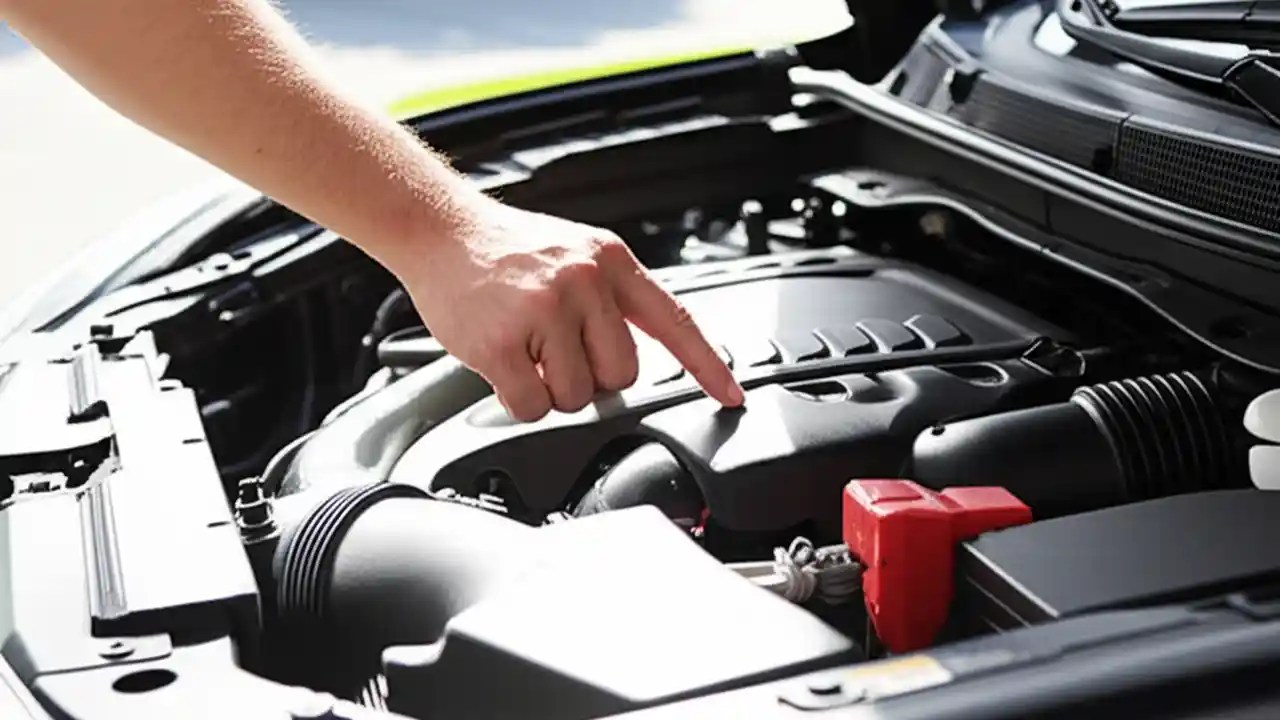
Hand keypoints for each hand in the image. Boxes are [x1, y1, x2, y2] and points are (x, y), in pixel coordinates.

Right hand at [396, 198, 744, 420]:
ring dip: (552, 390)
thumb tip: (636, 358)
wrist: (439, 229)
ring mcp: (542, 311)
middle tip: (556, 349)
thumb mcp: (576, 253)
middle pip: (622, 375)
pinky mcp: (501, 343)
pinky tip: (503, 365)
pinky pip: (533, 406)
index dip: (707, 364)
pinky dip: (520, 400)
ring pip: (577, 397)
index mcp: (609, 260)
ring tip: (526, 350)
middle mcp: (583, 281)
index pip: (674, 320)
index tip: (731, 396)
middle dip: (591, 377)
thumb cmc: (506, 250)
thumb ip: (612, 299)